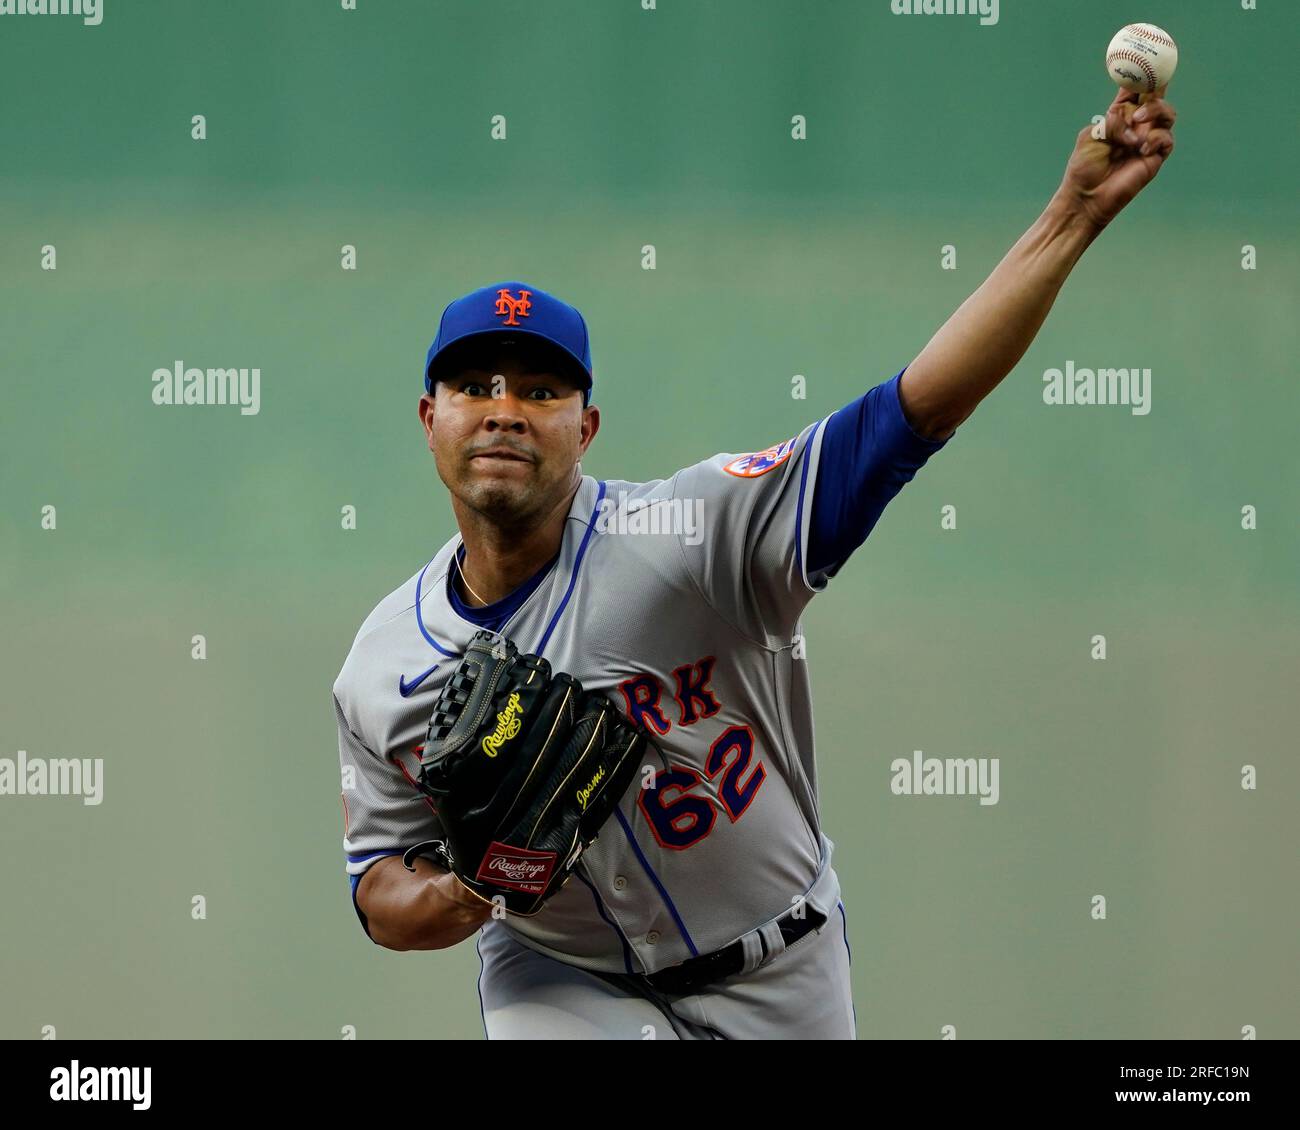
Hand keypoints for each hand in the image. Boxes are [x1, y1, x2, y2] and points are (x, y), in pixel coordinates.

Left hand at [1059, 86, 1176, 231]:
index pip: (1134, 89)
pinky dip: (1155, 139)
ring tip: (1137, 123)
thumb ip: (1113, 121)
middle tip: (1150, 85)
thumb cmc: (1084, 166)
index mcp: (1119, 116)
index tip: (1145, 55)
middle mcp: (1136, 124)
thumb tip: (1134, 122)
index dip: (1141, 73)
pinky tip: (1140, 149)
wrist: (1087, 196)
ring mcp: (1148, 139)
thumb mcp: (1092, 135)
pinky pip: (1166, 138)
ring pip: (1167, 113)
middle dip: (1158, 85)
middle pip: (1156, 96)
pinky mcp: (1155, 156)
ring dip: (1155, 112)